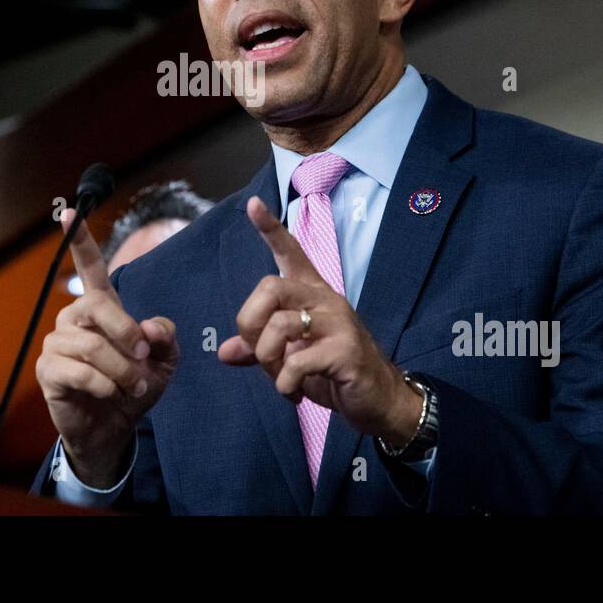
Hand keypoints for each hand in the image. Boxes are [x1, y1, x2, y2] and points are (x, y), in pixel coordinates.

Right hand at [34, 208, 178, 486]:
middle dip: (126, 332)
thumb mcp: (163, 362)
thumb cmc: (134, 387)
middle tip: (144, 357)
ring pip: (91, 344)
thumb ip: (165, 338)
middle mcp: (74, 319)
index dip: (80, 240)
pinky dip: (104, 384)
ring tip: (132, 386)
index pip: (90, 268)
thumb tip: (149, 326)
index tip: (70, 212)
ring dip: (121, 369)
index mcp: (101, 309)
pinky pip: (78, 371)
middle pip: (96, 305)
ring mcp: (58, 344)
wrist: (113, 429)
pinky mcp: (49, 371)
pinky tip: (110, 393)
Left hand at [218, 196, 420, 444]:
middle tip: (259, 353)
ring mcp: (337, 322)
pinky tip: (295, 392)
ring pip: (279, 325)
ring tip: (281, 378)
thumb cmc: (332, 372)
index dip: (270, 228)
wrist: (378, 398)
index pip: (290, 251)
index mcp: (312, 293)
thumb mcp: (291, 358)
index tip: (252, 204)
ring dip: (268, 360)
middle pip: (270, 286)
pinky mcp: (345, 349)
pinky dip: (285, 383)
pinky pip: (296, 361)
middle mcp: (324, 299)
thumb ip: (259, 349)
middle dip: (250, 323)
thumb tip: (224, 352)